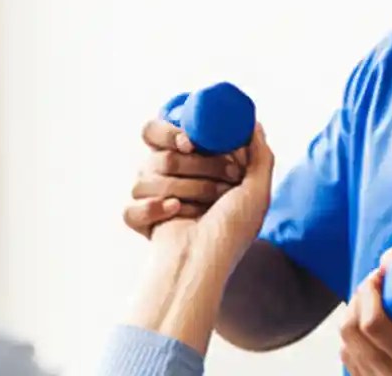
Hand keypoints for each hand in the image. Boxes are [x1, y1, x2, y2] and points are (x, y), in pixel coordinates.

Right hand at [122, 124, 274, 353]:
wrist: (207, 266)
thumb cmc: (233, 232)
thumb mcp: (257, 191)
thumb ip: (259, 155)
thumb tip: (253, 124)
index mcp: (191, 162)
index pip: (162, 130)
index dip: (174, 133)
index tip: (192, 143)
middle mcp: (168, 174)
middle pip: (160, 152)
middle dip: (196, 168)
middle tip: (222, 186)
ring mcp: (152, 195)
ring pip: (148, 173)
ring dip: (187, 191)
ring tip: (204, 209)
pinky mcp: (138, 217)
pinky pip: (132, 203)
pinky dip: (154, 210)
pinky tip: (174, 214)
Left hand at [340, 241, 391, 375]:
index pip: (374, 325)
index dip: (368, 292)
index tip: (380, 274)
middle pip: (352, 334)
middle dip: (358, 299)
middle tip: (374, 283)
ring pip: (346, 347)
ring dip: (352, 316)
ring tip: (370, 301)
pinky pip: (349, 361)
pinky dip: (352, 338)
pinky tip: (365, 324)